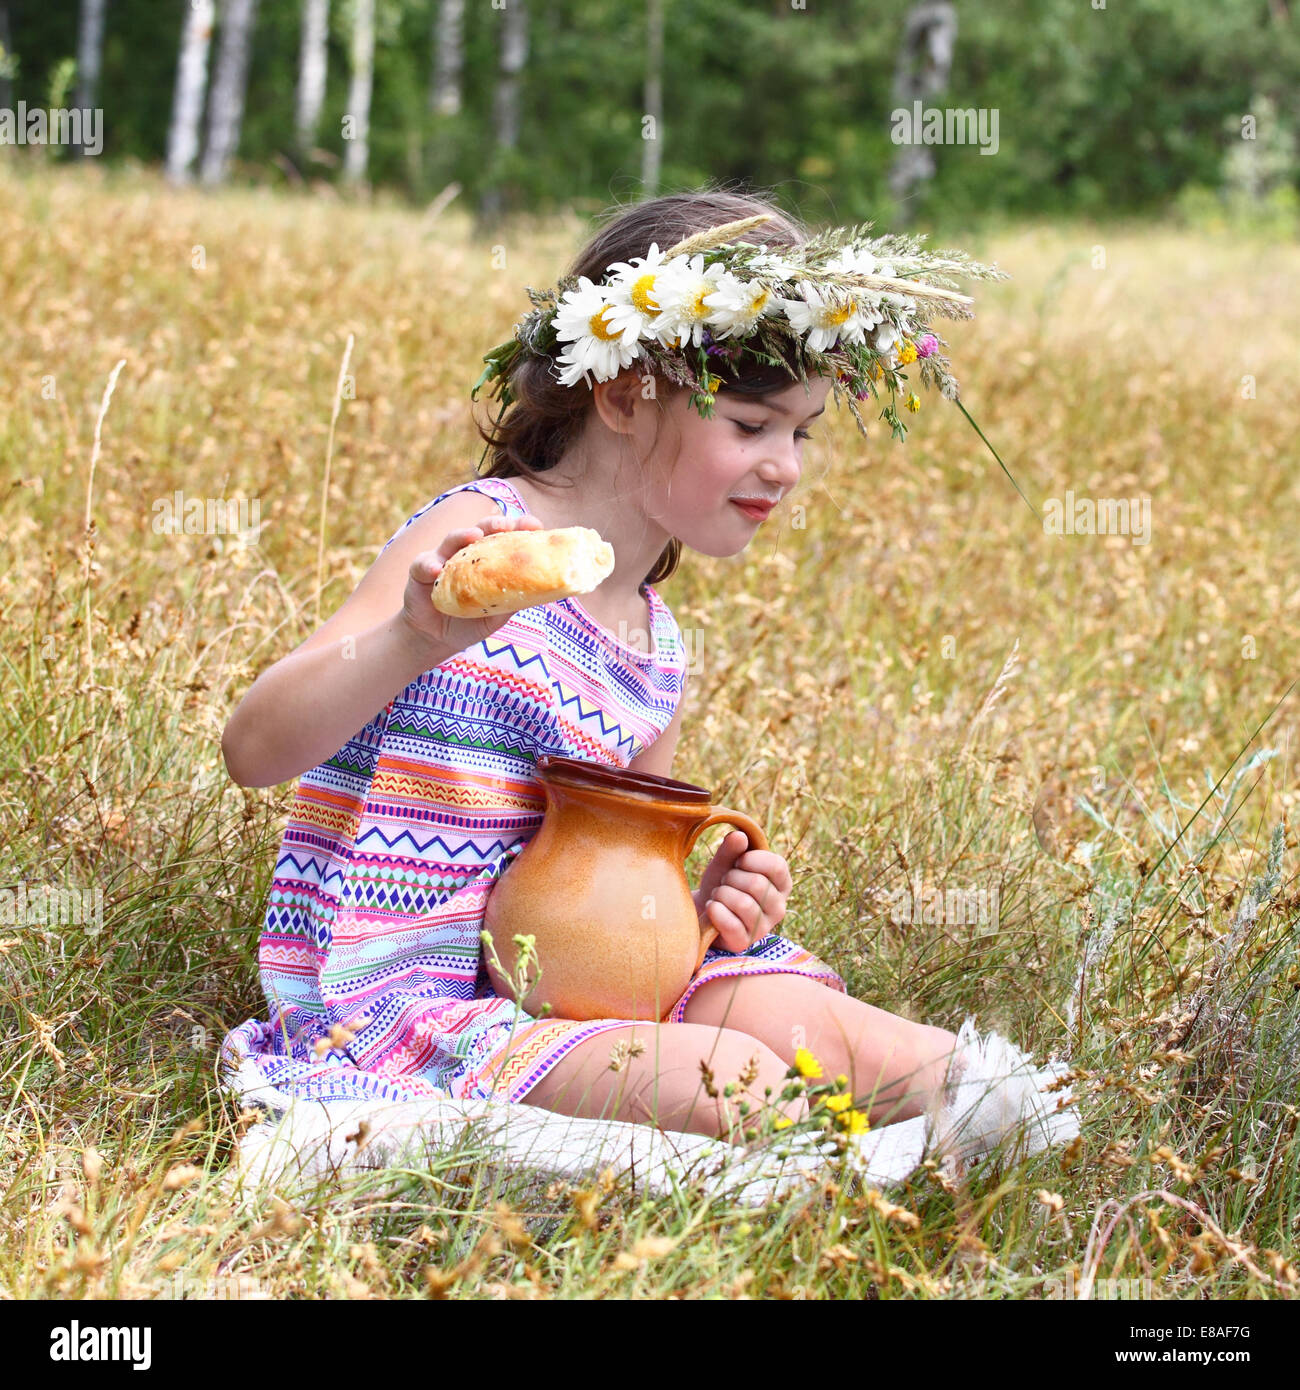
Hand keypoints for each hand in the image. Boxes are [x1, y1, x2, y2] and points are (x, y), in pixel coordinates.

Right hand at [401, 513, 544, 653]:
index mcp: (490, 558)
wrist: (438, 638)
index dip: (520, 527)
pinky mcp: (421, 571)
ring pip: (453, 539)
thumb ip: (513, 601)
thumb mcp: (497, 615)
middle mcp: (467, 552)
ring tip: (473, 535)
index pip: (506, 536)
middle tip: (505, 525)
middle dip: (495, 524)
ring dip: (463, 535)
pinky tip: (435, 570)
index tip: (535, 525)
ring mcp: (443, 558)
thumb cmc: (472, 621)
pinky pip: (423, 564)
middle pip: (482, 530)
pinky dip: (429, 565)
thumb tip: (541, 590)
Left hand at [693, 830, 792, 953]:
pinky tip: (712, 908)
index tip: (738, 862)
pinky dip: (715, 911)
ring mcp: (763, 928)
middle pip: (757, 884)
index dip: (752, 860)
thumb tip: (739, 836)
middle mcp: (778, 907)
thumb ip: (732, 848)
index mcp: (781, 884)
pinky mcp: (744, 943)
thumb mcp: (725, 862)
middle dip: (731, 878)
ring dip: (721, 894)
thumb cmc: (721, 883)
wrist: (702, 911)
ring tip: (717, 896)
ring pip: (743, 903)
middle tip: (723, 882)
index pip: (777, 866)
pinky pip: (730, 922)